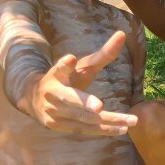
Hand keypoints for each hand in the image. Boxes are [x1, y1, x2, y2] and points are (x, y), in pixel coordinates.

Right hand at [24, 30, 138, 135]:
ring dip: (107, 121)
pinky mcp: (58, 127)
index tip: (70, 58)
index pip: (59, 68)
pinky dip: (103, 130)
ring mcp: (53, 113)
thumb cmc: (66, 79)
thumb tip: (123, 34)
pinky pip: (84, 130)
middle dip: (85, 104)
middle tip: (99, 107)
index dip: (65, 64)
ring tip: (130, 122)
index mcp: (56, 75)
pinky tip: (122, 129)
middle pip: (71, 99)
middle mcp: (52, 94)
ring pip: (82, 119)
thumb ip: (103, 53)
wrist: (33, 98)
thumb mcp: (82, 65)